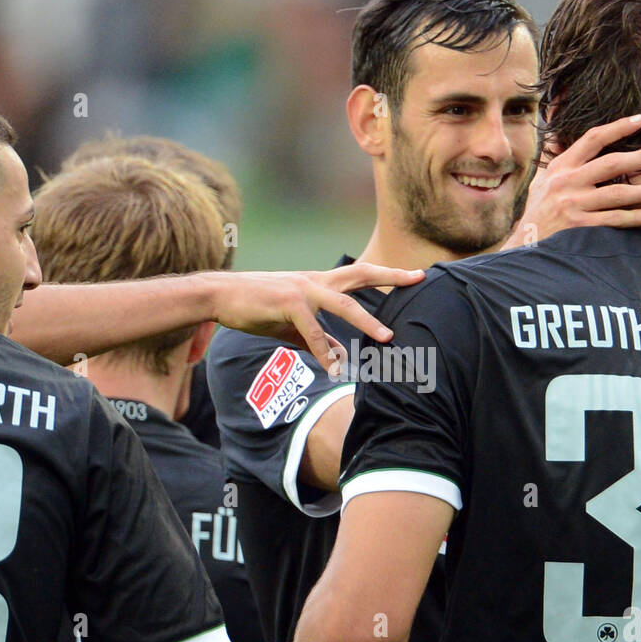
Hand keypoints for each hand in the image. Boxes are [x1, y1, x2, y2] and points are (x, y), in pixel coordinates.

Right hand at [210, 264, 423, 373]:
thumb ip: (317, 339)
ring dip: (366, 321)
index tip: (414, 276)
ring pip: (342, 303)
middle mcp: (315, 281)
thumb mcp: (291, 325)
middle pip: (361, 274)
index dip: (387, 276)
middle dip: (391, 277)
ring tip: (387, 338)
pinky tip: (333, 367)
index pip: (360, 275)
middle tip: (419, 278)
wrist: (220, 295)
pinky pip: (310, 329)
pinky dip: (322, 349)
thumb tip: (340, 356)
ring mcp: (302, 290)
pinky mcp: (286, 303)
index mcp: (319, 283)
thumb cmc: (256, 307)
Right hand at [503, 115, 640, 248]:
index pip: (592, 139)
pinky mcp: (579, 227)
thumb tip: (566, 133)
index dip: (618, 128)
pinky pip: (615, 220)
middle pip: (611, 163)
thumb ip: (558, 159)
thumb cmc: (538, 212)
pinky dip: (636, 217)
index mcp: (561, 167)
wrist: (524, 245)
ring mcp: (573, 205)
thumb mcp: (542, 181)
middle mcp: (566, 182)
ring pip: (618, 193)